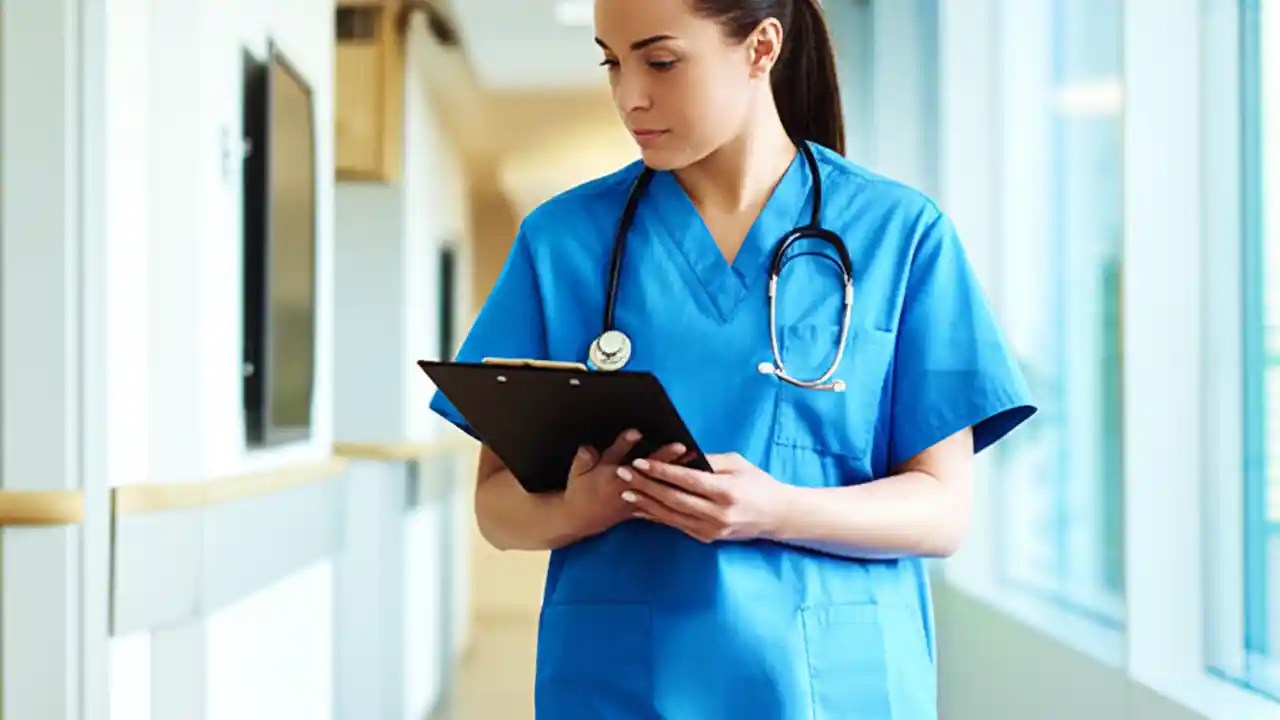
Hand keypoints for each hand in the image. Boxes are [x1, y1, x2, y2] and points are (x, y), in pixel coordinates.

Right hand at [561, 430, 687, 539]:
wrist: (581, 520)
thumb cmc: (580, 490)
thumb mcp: (575, 472)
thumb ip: (583, 459)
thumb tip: (587, 447)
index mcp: (605, 473)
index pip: (616, 454)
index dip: (625, 443)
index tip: (636, 432)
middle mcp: (623, 484)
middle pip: (644, 468)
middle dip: (663, 457)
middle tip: (680, 446)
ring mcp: (634, 497)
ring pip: (656, 482)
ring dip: (674, 471)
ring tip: (692, 459)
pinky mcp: (640, 506)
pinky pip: (660, 497)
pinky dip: (673, 487)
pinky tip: (689, 480)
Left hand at [617, 452, 789, 543]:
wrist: (777, 516)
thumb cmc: (758, 483)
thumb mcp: (738, 463)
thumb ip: (708, 460)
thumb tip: (680, 452)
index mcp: (727, 491)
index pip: (687, 480)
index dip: (661, 470)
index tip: (640, 462)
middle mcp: (718, 513)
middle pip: (673, 498)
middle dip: (646, 485)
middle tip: (623, 474)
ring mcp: (712, 529)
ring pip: (671, 515)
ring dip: (646, 502)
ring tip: (625, 491)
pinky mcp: (707, 537)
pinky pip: (677, 525)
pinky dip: (657, 516)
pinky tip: (641, 508)